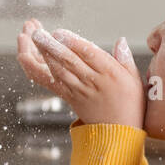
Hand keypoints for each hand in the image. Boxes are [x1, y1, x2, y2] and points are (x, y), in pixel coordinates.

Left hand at [17, 18, 144, 127]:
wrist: (118, 133)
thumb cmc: (129, 103)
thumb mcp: (134, 79)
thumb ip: (124, 58)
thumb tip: (120, 40)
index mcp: (109, 74)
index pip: (89, 54)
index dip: (72, 42)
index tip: (59, 32)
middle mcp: (92, 82)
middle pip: (69, 62)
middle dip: (51, 47)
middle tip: (38, 34)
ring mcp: (78, 91)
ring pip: (58, 71)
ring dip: (43, 55)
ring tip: (31, 39)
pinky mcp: (69, 98)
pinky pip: (53, 82)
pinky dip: (40, 69)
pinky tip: (30, 57)